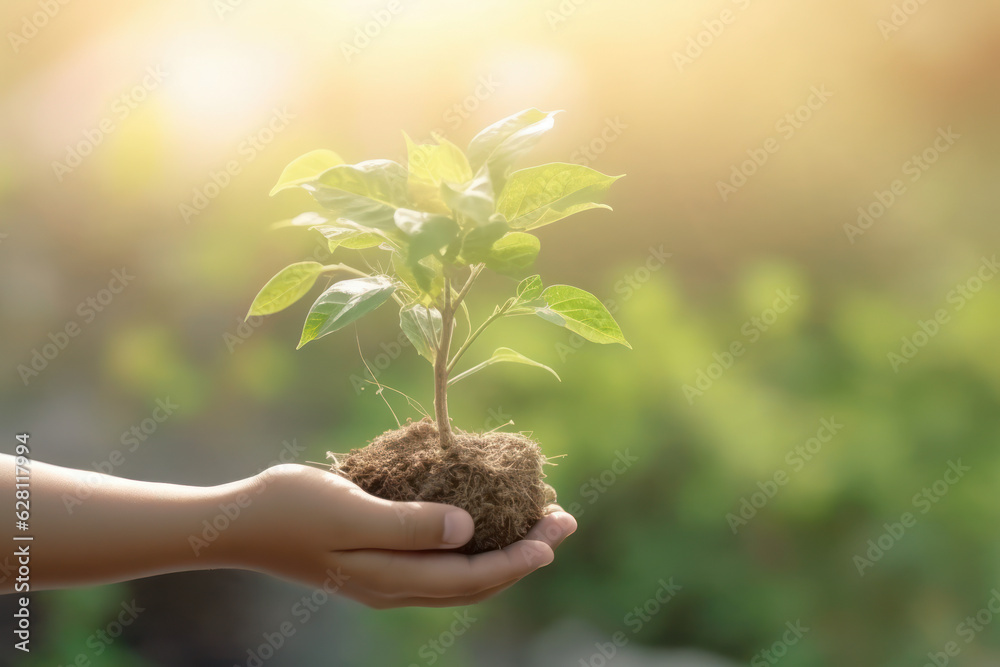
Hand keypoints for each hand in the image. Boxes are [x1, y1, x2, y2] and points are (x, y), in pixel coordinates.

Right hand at [227, 464, 576, 607]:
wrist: (238, 522)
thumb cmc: (290, 508)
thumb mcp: (350, 511)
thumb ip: (408, 524)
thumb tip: (467, 530)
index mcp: (392, 577)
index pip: (472, 575)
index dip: (519, 557)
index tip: (556, 532)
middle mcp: (395, 586)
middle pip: (476, 579)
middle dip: (525, 554)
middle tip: (564, 520)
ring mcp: (386, 577)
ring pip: (460, 573)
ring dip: (504, 549)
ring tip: (536, 520)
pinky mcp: (377, 561)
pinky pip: (439, 562)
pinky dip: (472, 544)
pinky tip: (480, 519)